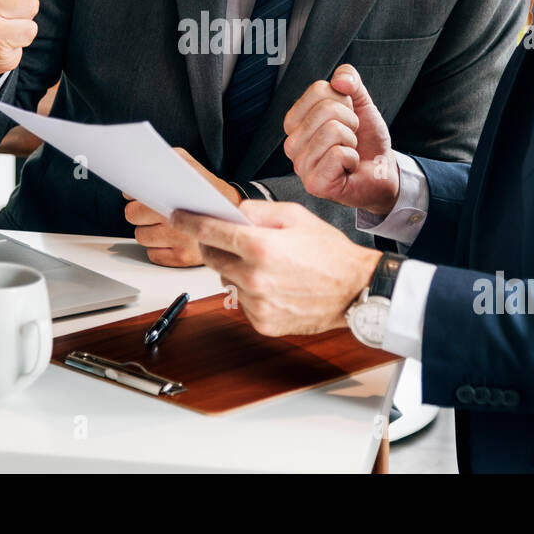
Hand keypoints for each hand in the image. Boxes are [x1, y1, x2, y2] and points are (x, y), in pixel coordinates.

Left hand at [123, 148, 241, 266]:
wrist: (238, 218)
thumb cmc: (211, 192)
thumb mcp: (193, 168)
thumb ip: (171, 161)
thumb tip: (146, 162)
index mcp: (178, 201)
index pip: (137, 203)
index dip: (134, 196)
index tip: (136, 193)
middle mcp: (179, 224)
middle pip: (134, 218)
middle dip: (139, 211)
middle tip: (151, 207)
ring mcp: (181, 244)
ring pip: (141, 237)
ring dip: (148, 229)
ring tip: (163, 221)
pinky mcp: (182, 260)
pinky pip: (153, 255)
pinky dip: (158, 247)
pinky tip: (169, 237)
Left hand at [171, 201, 381, 336]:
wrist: (356, 290)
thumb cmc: (330, 252)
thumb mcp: (295, 216)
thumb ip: (257, 211)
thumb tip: (231, 212)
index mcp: (260, 246)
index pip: (209, 232)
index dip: (189, 221)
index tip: (177, 215)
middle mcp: (254, 277)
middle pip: (212, 257)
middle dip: (216, 245)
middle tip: (232, 239)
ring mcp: (257, 304)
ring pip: (227, 280)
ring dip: (237, 270)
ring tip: (269, 265)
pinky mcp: (263, 322)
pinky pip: (242, 302)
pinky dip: (251, 292)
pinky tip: (276, 285)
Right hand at [282, 64, 397, 215]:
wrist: (382, 170)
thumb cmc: (366, 139)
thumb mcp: (361, 102)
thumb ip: (350, 80)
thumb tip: (339, 80)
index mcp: (296, 121)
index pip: (318, 89)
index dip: (344, 100)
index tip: (346, 119)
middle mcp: (292, 143)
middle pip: (325, 109)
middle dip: (350, 121)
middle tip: (350, 138)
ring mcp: (300, 165)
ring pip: (332, 131)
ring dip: (351, 141)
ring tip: (348, 152)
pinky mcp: (314, 184)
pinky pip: (338, 154)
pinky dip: (352, 158)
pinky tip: (347, 168)